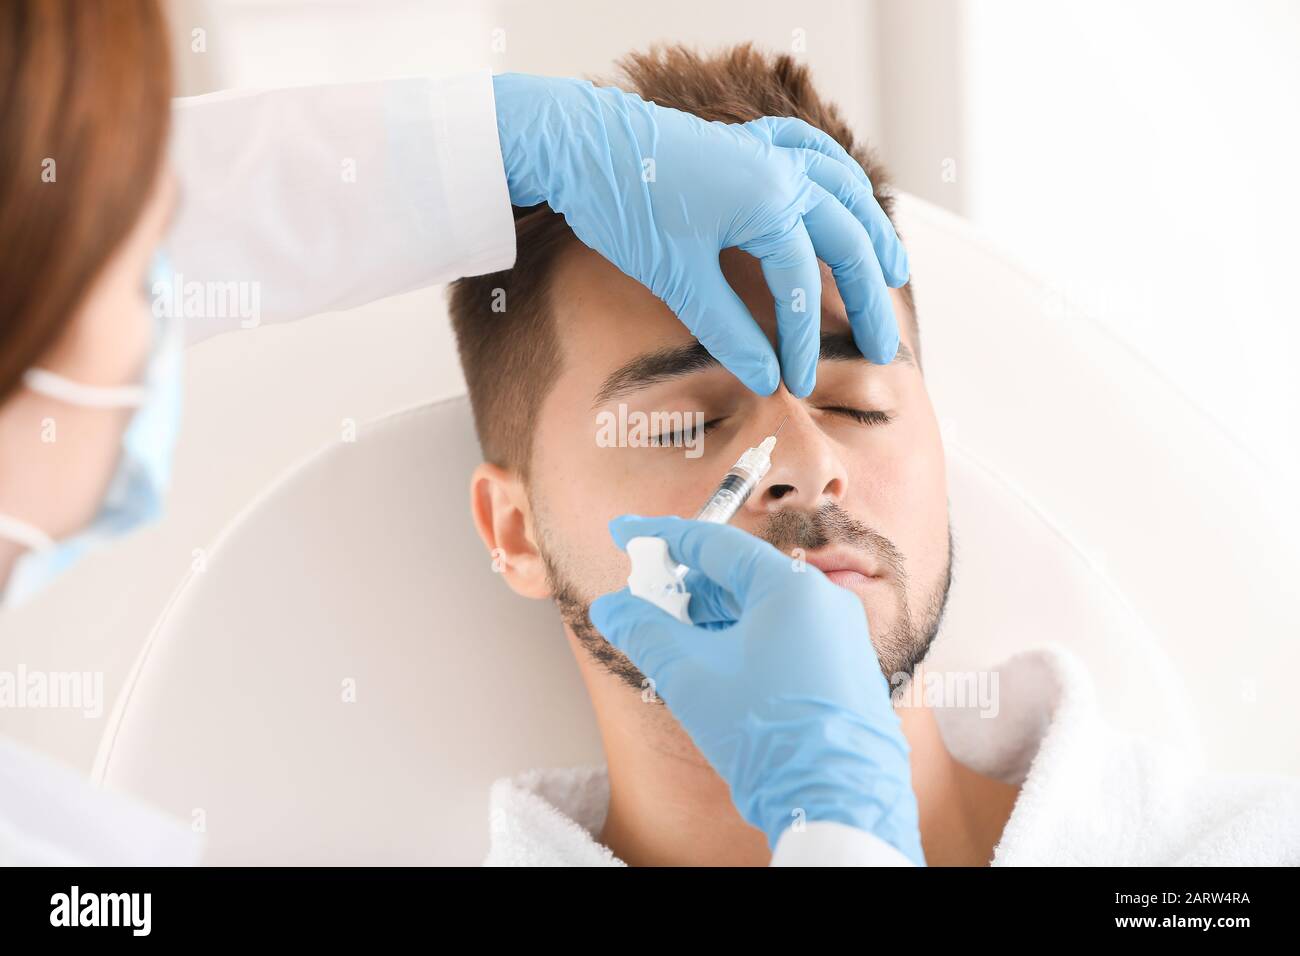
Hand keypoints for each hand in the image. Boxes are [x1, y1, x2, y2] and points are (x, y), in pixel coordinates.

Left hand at [492, 74, 908, 397]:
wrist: (578, 143)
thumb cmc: (623, 204)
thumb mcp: (675, 277)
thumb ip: (726, 329)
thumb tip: (765, 378)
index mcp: (769, 203)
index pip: (804, 285)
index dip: (805, 341)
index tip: (800, 383)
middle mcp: (781, 171)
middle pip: (846, 239)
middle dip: (868, 298)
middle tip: (883, 348)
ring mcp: (767, 151)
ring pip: (842, 190)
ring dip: (871, 231)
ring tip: (894, 271)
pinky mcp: (747, 143)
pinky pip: (811, 151)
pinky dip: (836, 174)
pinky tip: (846, 191)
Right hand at [589, 514, 924, 863]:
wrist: (836, 806)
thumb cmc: (771, 735)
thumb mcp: (690, 675)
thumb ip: (645, 631)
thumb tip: (611, 608)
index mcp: (792, 587)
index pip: (715, 544)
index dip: (661, 537)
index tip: (626, 533)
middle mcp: (824, 602)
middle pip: (740, 575)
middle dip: (685, 585)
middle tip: (643, 597)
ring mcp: (839, 637)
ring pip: (762, 609)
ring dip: (711, 617)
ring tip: (671, 638)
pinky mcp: (842, 671)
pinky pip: (784, 636)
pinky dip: (742, 640)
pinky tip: (711, 664)